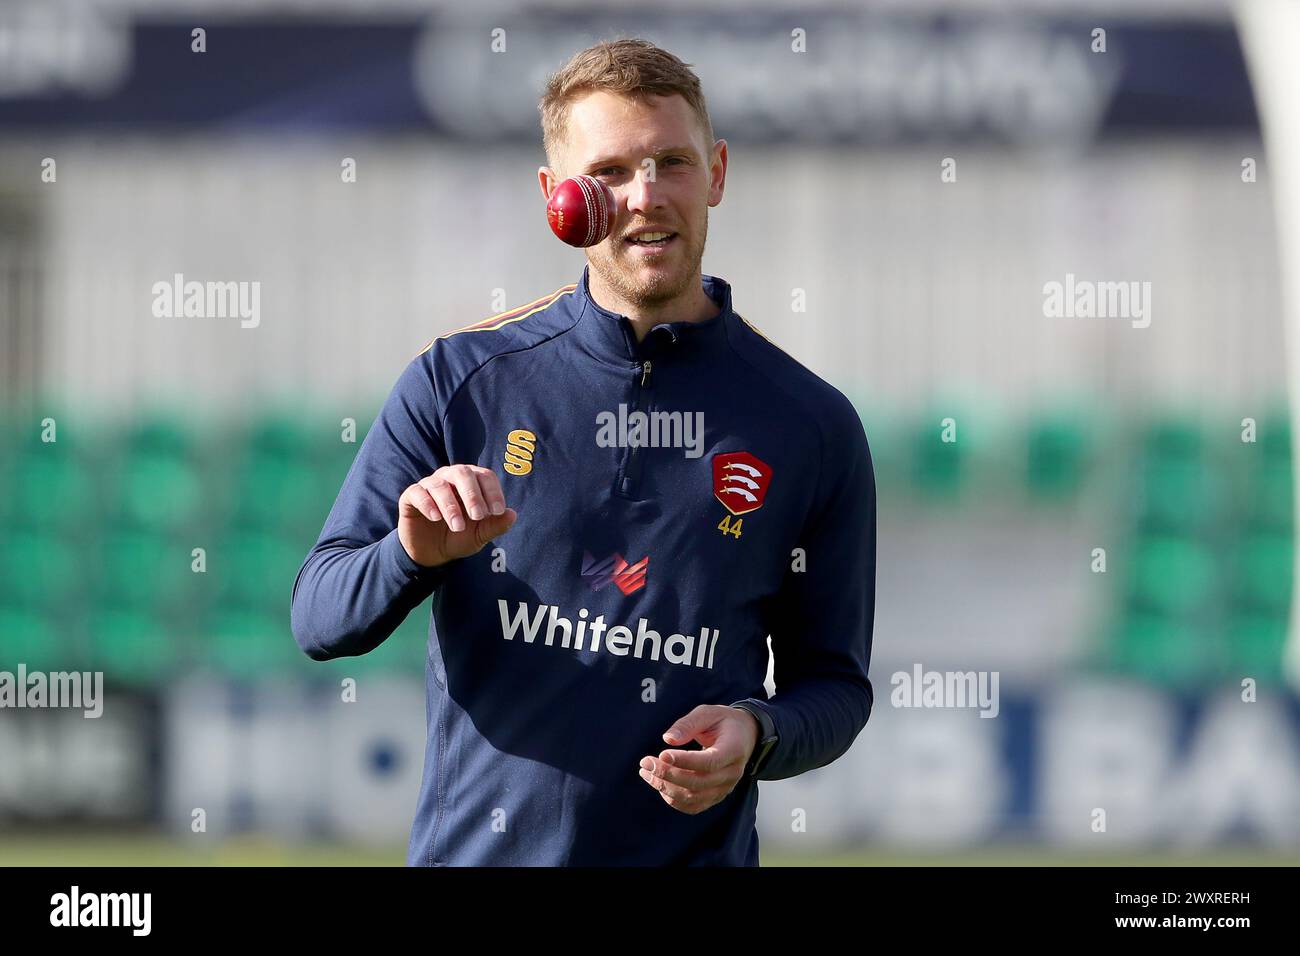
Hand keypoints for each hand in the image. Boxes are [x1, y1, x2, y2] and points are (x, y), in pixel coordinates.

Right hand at [397, 464, 516, 567]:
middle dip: (472, 494)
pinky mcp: (411, 496)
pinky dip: (427, 504)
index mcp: (472, 481)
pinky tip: (435, 518)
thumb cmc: (460, 537)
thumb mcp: (480, 535)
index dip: (492, 492)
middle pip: (462, 473)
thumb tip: (512, 514)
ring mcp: (430, 485)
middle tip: (478, 516)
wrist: (432, 553)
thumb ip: (495, 525)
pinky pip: (418, 492)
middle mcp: (450, 477)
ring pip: (440, 484)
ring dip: (451, 505)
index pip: (485, 476)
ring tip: (457, 526)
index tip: (497, 511)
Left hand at [638, 704, 760, 813]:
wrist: (743, 736)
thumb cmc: (723, 722)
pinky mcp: (716, 796)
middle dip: (667, 774)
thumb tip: (668, 739)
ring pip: (693, 798)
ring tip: (646, 772)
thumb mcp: (708, 713)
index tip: (661, 754)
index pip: (709, 762)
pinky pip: (693, 806)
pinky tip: (659, 784)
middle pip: (698, 783)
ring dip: (665, 788)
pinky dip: (673, 799)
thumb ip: (688, 724)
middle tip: (646, 762)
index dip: (684, 761)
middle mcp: (732, 773)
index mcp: (733, 750)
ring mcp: (725, 788)